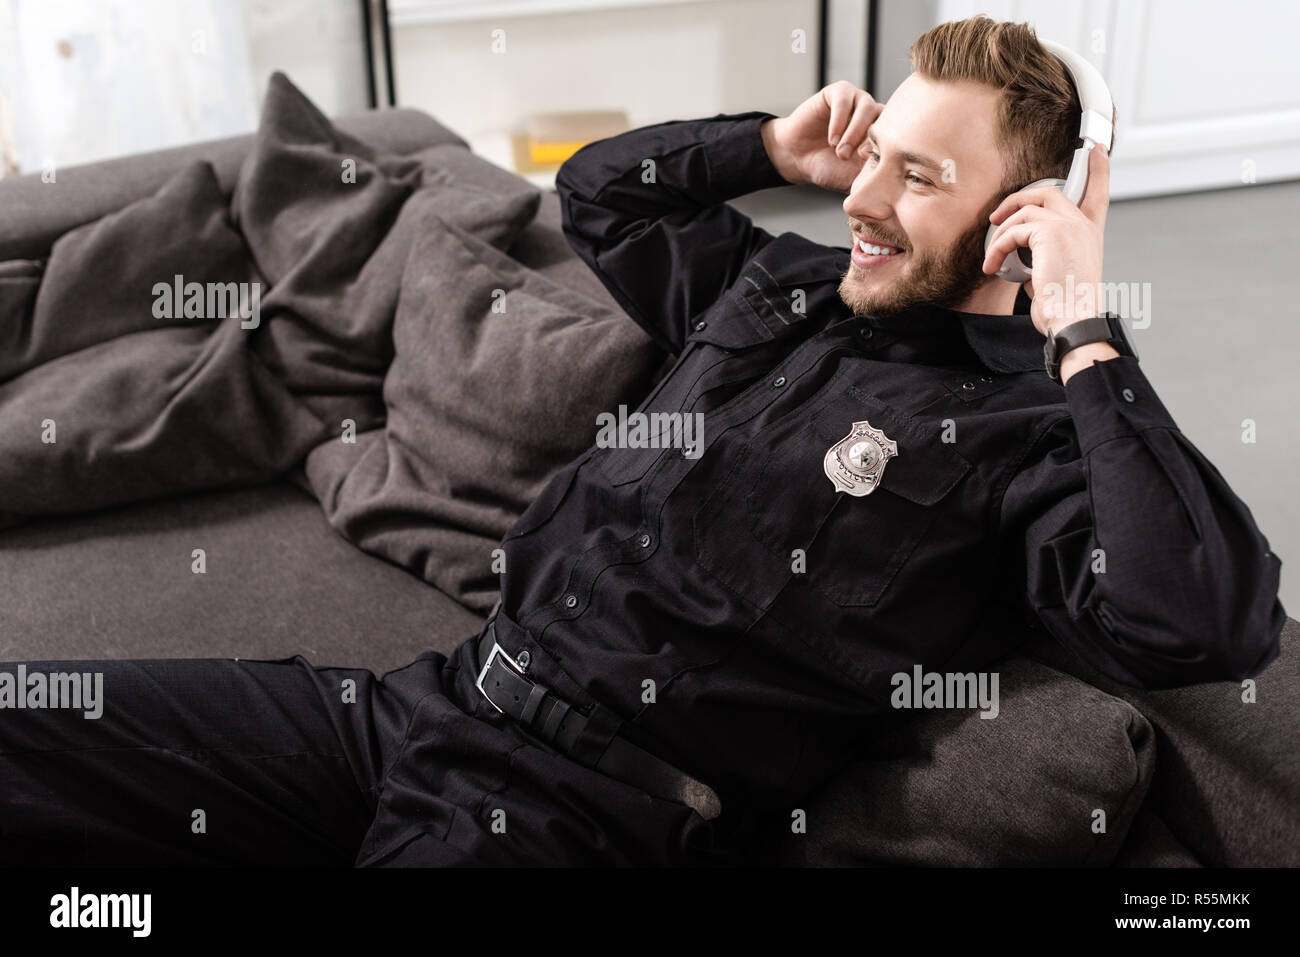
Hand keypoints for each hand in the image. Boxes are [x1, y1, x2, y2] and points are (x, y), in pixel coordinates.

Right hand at [761, 81, 881, 192]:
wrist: (798, 158)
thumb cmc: (828, 167)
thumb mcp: (854, 176)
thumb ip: (872, 173)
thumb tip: (893, 179)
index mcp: (881, 132)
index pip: (895, 132)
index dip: (885, 147)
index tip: (868, 163)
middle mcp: (872, 113)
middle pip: (884, 118)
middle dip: (870, 140)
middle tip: (856, 157)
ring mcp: (856, 100)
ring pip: (867, 107)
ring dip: (854, 132)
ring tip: (840, 151)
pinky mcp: (838, 92)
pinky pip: (845, 100)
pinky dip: (839, 121)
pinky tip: (832, 139)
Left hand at [982, 144, 1110, 336]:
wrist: (1072, 319)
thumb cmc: (1065, 307)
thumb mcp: (1056, 277)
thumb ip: (1045, 259)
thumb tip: (1022, 262)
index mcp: (1090, 235)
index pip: (1098, 195)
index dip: (1099, 171)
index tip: (1097, 150)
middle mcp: (1083, 226)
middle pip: (1049, 193)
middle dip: (1019, 199)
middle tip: (997, 216)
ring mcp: (1069, 226)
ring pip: (1026, 209)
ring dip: (1002, 232)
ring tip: (992, 255)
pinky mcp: (1051, 232)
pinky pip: (1014, 230)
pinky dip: (998, 247)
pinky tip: (992, 266)